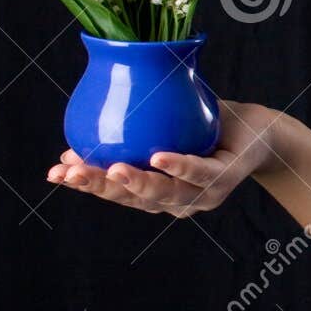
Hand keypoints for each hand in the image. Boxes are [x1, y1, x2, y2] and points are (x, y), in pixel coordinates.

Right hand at [46, 99, 283, 217]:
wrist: (256, 129)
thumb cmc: (203, 127)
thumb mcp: (160, 124)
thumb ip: (128, 125)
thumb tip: (84, 109)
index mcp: (157, 192)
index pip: (115, 192)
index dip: (85, 184)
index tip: (54, 172)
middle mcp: (178, 201)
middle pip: (134, 198)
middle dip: (100, 186)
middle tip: (71, 173)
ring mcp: (203, 194)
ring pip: (166, 192)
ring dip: (137, 181)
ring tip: (111, 168)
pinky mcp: (226, 177)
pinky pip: (201, 172)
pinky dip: (180, 165)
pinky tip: (159, 156)